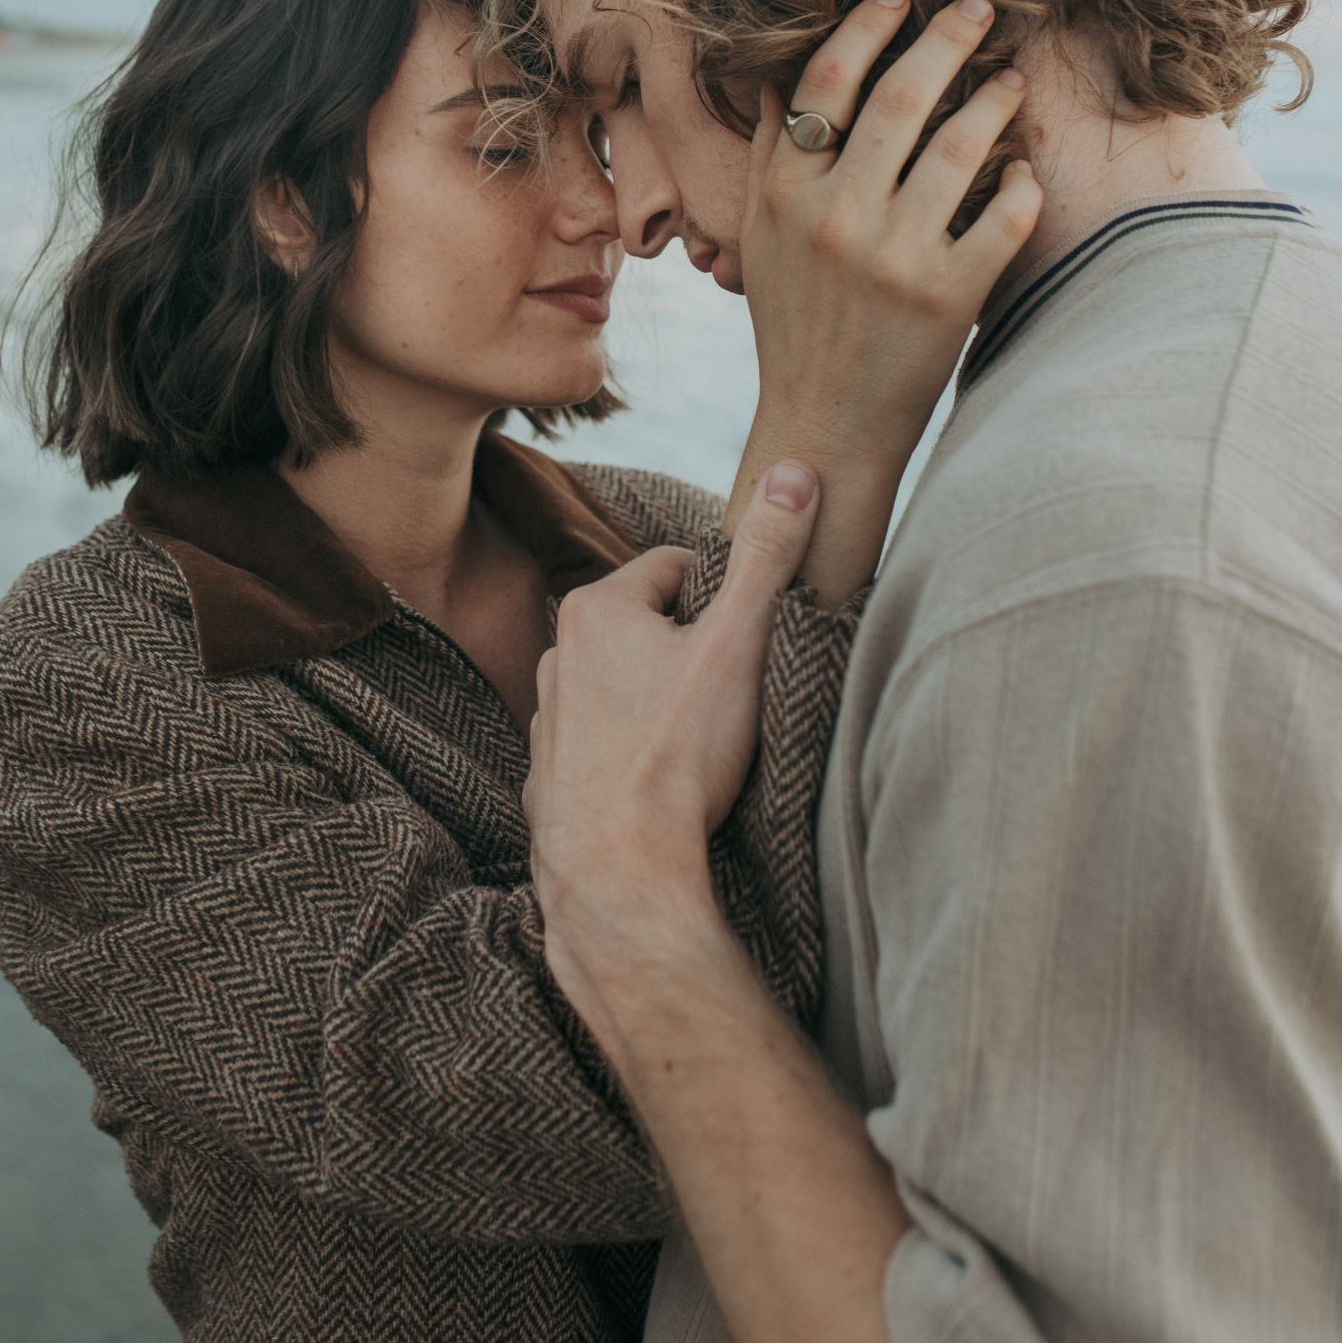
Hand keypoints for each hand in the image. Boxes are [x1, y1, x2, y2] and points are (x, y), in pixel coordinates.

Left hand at [524, 463, 821, 1014]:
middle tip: (732, 695)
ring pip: (622, 685)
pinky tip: (663, 784)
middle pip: (648, 626)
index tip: (749, 639)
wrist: (616, 873)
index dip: (725, 596)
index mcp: (596, 606)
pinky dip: (631, 752)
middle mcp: (559, 652)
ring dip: (659, 700)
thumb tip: (794, 469)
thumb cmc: (676, 754)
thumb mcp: (737, 642)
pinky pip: (602, 742)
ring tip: (700, 744)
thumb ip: (767, 555)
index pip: (676, 567)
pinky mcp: (549, 775)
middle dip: (691, 650)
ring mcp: (548, 717)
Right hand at [728, 0, 1043, 597]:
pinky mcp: (951, 298)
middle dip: (947, 38)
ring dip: (995, 101)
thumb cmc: (795, 323)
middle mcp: (837, 219)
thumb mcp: (761, 238)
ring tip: (1010, 81)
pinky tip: (1022, 173)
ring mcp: (896, 259)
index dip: (868, 27)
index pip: (828, 81)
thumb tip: (774, 77)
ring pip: (962, 146)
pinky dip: (1020, 185)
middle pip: (901, 97)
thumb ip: (769, 157)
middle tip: (980, 8)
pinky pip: (1004, 216)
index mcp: (785, 196)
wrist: (824, 424)